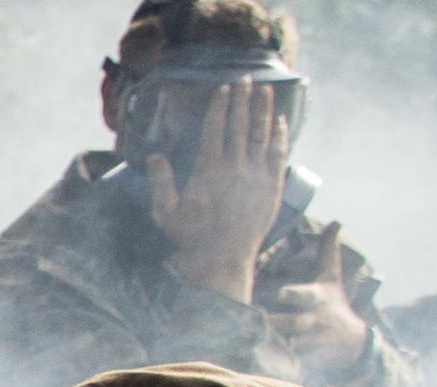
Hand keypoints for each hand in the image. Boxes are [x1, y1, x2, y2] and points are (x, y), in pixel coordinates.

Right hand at [143, 85, 292, 298]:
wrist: (224, 258)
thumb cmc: (192, 237)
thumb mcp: (167, 213)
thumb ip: (161, 183)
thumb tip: (156, 156)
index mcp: (208, 169)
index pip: (216, 129)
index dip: (221, 106)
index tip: (224, 88)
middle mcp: (235, 166)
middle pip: (240, 125)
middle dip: (242, 99)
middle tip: (245, 78)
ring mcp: (256, 175)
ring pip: (261, 134)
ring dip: (263, 110)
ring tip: (265, 90)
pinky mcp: (272, 185)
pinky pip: (278, 154)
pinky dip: (279, 135)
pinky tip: (280, 121)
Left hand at [261, 231, 368, 373]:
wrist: (355, 344)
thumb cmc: (335, 306)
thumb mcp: (332, 279)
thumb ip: (328, 252)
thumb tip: (335, 221)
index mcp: (317, 298)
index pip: (304, 294)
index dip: (293, 294)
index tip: (280, 293)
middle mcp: (314, 320)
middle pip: (291, 323)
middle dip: (275, 323)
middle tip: (254, 322)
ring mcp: (310, 343)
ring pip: (287, 345)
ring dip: (271, 346)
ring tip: (249, 343)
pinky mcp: (306, 361)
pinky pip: (288, 364)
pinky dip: (276, 367)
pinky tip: (257, 367)